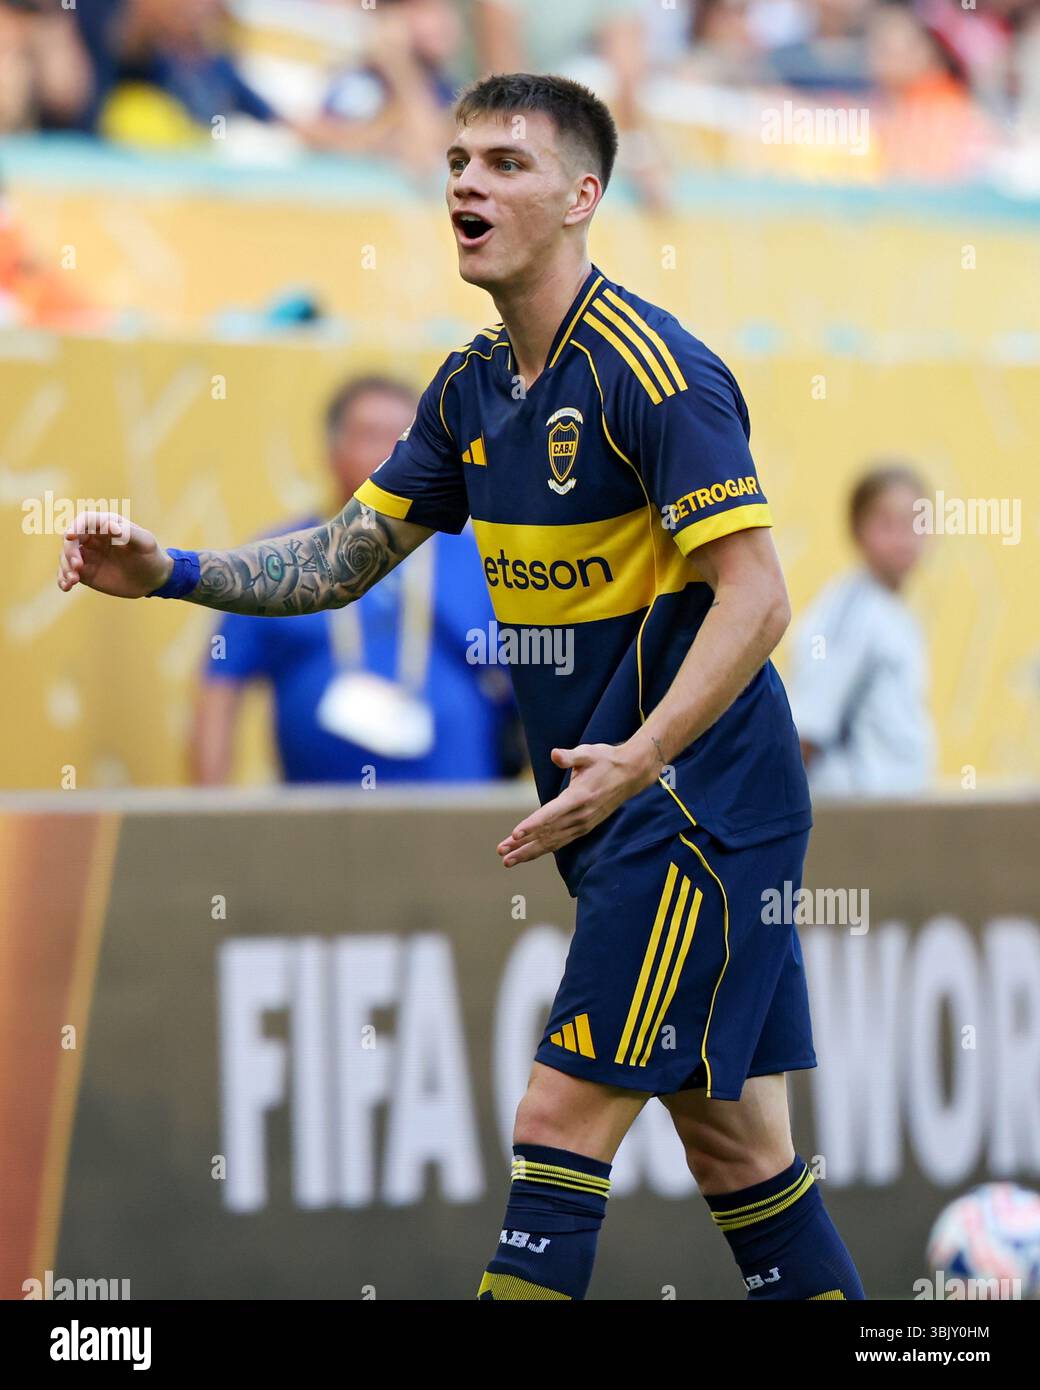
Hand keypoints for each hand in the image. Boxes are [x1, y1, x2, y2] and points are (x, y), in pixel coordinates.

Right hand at [57, 511, 172, 598]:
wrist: (154, 579)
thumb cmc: (151, 556)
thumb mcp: (145, 543)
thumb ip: (129, 533)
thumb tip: (111, 526)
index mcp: (106, 525)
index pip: (84, 521)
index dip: (75, 526)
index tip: (70, 537)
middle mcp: (93, 538)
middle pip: (71, 539)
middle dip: (69, 551)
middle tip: (77, 566)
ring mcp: (88, 555)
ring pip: (66, 556)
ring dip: (65, 567)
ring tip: (73, 580)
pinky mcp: (86, 572)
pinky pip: (68, 573)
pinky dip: (63, 579)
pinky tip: (66, 586)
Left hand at [497, 735, 661, 867]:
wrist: (631, 774)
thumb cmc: (606, 760)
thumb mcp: (588, 752)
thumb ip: (570, 756)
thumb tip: (555, 754)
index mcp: (579, 797)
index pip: (551, 814)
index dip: (532, 825)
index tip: (515, 834)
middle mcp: (581, 815)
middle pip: (547, 833)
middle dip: (523, 845)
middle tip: (501, 853)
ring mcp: (583, 824)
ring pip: (552, 842)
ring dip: (529, 851)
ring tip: (508, 860)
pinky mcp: (584, 827)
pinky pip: (560, 842)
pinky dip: (543, 849)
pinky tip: (528, 855)